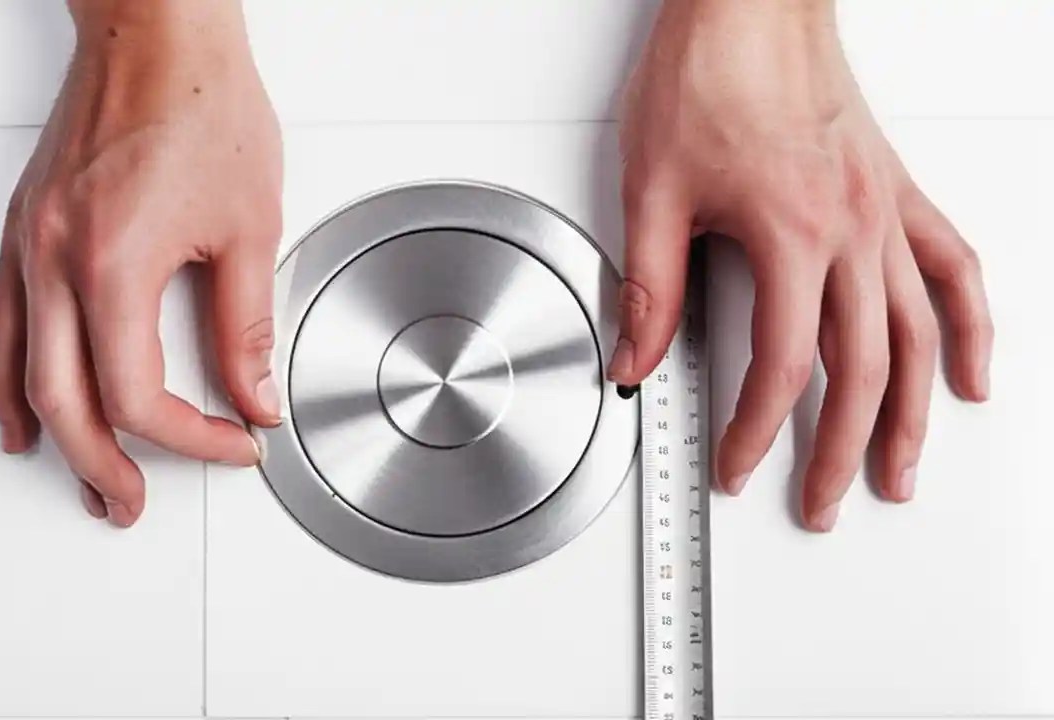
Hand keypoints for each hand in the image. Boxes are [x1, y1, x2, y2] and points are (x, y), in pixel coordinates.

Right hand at [0, 0, 281, 527]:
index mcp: (114, 263)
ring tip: (83, 482)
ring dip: (53, 440)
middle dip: (105, 467)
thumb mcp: (249, 224)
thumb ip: (247, 325)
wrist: (157, 33)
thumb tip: (252, 394)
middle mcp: (56, 260)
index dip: (191, 437)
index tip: (233, 442)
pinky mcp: (26, 228)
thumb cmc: (200, 103)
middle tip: (135, 504)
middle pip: (66, 404)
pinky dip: (10, 380)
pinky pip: (4, 325)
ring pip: (22, 373)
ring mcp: (30, 244)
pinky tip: (21, 413)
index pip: (139, 394)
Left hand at [608, 1, 991, 530]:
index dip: (757, 433)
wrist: (749, 2)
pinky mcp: (896, 190)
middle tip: (821, 501)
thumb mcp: (652, 188)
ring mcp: (885, 211)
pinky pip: (953, 264)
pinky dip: (970, 323)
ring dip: (915, 413)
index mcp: (788, 234)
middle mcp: (851, 229)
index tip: (736, 467)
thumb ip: (649, 286)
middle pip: (861, 369)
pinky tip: (971, 370)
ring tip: (902, 470)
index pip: (780, 368)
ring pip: (919, 332)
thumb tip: (633, 357)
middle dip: (840, 450)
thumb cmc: (706, 72)